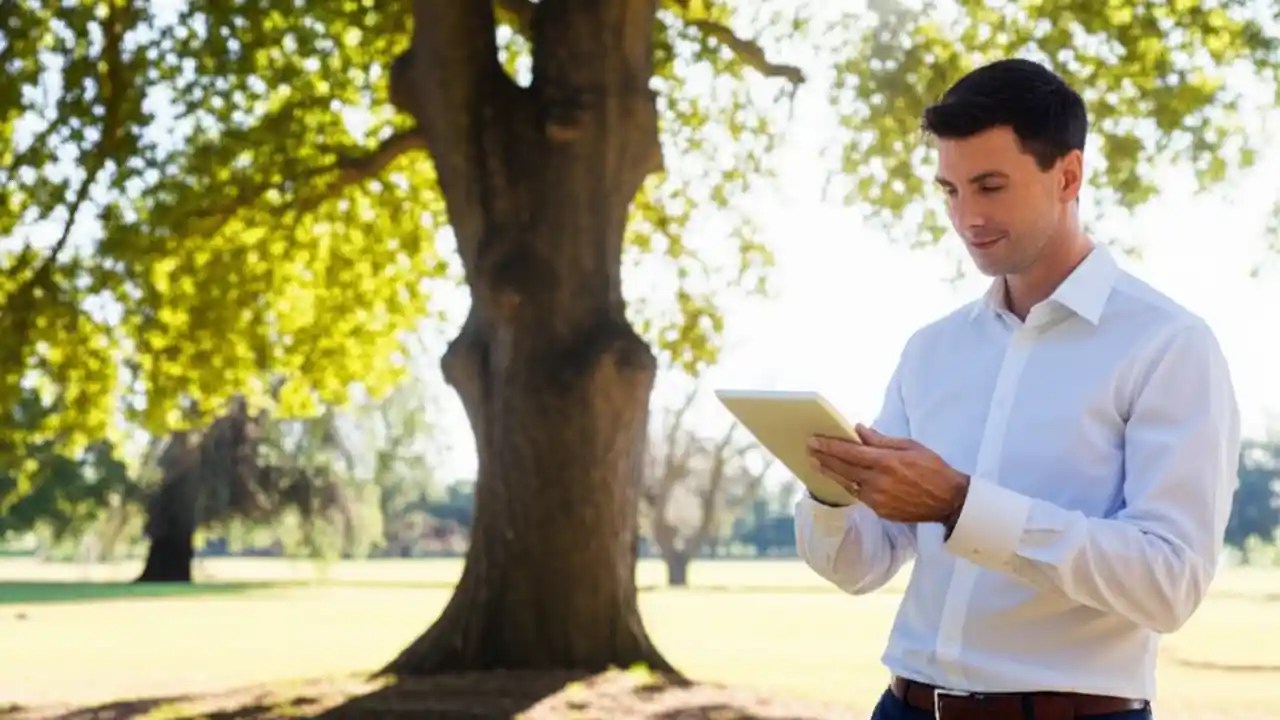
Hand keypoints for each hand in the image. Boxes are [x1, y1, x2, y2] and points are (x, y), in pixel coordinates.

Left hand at [806, 425, 968, 524]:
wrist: (948, 500)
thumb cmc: (932, 468)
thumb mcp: (910, 446)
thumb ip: (882, 440)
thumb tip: (859, 430)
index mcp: (886, 462)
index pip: (850, 452)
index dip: (829, 446)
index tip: (814, 440)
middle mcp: (878, 481)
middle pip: (843, 468)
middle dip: (823, 458)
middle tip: (808, 449)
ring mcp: (878, 499)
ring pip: (847, 484)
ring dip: (830, 473)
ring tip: (816, 463)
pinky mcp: (880, 511)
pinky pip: (859, 495)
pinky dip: (848, 485)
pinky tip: (839, 478)